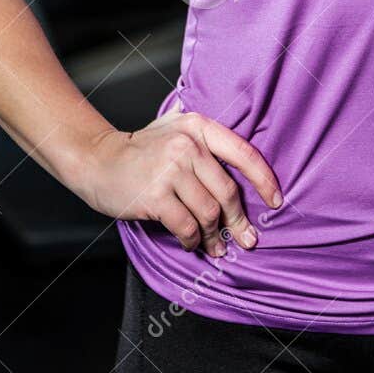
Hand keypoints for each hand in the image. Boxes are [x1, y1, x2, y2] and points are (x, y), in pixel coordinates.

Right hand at [80, 109, 283, 258]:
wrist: (97, 160)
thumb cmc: (141, 150)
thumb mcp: (175, 129)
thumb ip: (206, 141)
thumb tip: (249, 174)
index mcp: (198, 126)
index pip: (244, 153)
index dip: (265, 181)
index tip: (276, 202)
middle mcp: (187, 145)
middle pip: (227, 192)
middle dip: (239, 222)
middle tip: (246, 240)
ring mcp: (170, 170)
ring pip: (209, 213)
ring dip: (214, 236)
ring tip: (214, 246)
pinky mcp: (155, 196)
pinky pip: (187, 226)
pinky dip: (192, 240)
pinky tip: (190, 243)